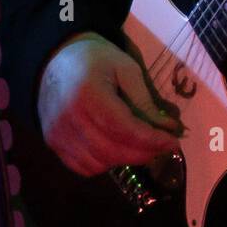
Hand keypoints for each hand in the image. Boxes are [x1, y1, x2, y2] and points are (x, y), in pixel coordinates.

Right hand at [37, 32, 182, 176]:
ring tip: (141, 146)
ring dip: (126, 159)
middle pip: (112, 150)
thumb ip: (144, 100)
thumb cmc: (96, 60)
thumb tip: (168, 128)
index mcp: (87, 94)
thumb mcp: (126, 68)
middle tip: (163, 146)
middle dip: (144, 152)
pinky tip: (117, 149)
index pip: (123, 129)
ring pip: (99, 163)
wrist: (56, 59)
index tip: (173, 141)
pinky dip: (105, 164)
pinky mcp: (53, 144)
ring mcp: (57, 134)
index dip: (150, 140)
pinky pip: (83, 167)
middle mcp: (68, 119)